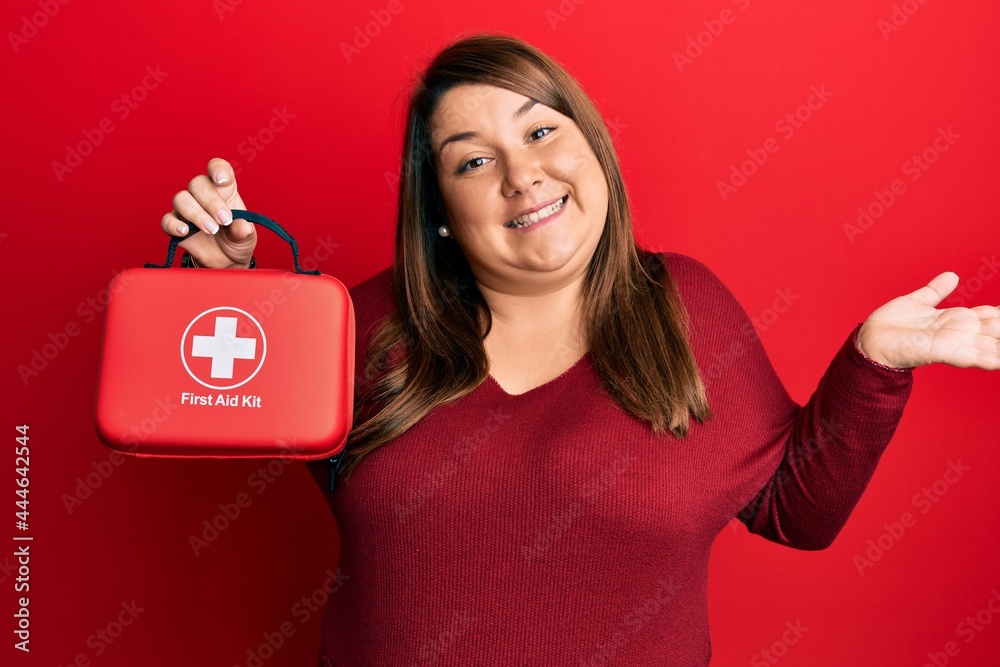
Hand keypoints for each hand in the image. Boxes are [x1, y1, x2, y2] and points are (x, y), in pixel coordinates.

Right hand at [160, 157, 256, 267]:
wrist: (226, 260)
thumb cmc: (236, 240)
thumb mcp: (246, 237)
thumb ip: (244, 230)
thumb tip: (241, 226)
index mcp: (224, 190)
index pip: (217, 168)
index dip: (218, 169)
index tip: (222, 180)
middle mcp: (203, 195)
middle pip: (198, 184)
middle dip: (211, 202)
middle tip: (224, 220)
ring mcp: (187, 209)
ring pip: (181, 199)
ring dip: (197, 214)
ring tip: (211, 230)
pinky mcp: (176, 224)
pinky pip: (167, 220)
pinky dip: (174, 225)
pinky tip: (184, 231)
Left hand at [857, 271, 999, 369]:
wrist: (869, 341)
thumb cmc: (892, 326)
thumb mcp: (917, 302)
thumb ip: (936, 291)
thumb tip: (951, 276)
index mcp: (957, 320)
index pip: (993, 316)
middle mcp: (960, 333)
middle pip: (998, 331)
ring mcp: (952, 343)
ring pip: (991, 345)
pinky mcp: (939, 350)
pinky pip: (968, 355)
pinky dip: (987, 357)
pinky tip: (999, 360)